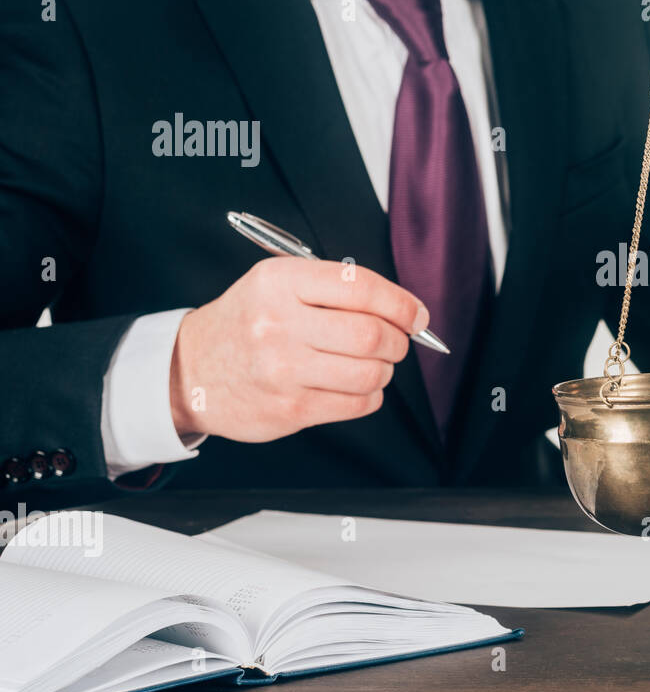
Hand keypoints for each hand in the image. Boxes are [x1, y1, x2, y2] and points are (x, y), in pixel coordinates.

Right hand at [169, 258, 426, 441]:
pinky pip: (357, 404)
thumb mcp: (278, 284)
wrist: (190, 371)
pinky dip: (370, 395)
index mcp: (280, 282)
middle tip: (397, 342)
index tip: (417, 315)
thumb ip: (338, 289)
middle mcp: (278, 324)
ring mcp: (282, 370)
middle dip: (398, 340)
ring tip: (373, 364)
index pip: (361, 288)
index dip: (401, 303)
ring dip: (385, 370)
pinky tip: (354, 386)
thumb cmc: (248, 323)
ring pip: (370, 372)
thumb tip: (406, 310)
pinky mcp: (289, 409)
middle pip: (371, 334)